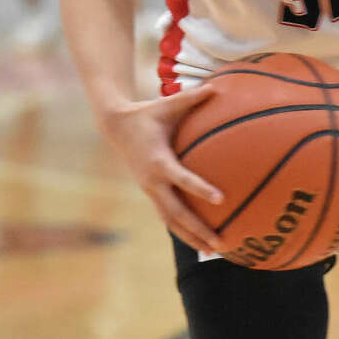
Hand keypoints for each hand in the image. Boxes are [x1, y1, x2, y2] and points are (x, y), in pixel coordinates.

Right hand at [100, 85, 225, 252]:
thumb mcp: (168, 104)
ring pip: (172, 222)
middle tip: (222, 243)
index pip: (182, 179)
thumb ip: (193, 97)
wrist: (116, 127)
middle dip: (199, 230)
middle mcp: (153, 182)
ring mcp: (151, 191)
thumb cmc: (148, 113)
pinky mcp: (152, 194)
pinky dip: (184, 229)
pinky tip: (202, 240)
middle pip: (177, 214)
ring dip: (193, 237)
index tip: (220, 199)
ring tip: (216, 252)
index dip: (200, 189)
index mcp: (159, 161)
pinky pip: (169, 216)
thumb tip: (217, 87)